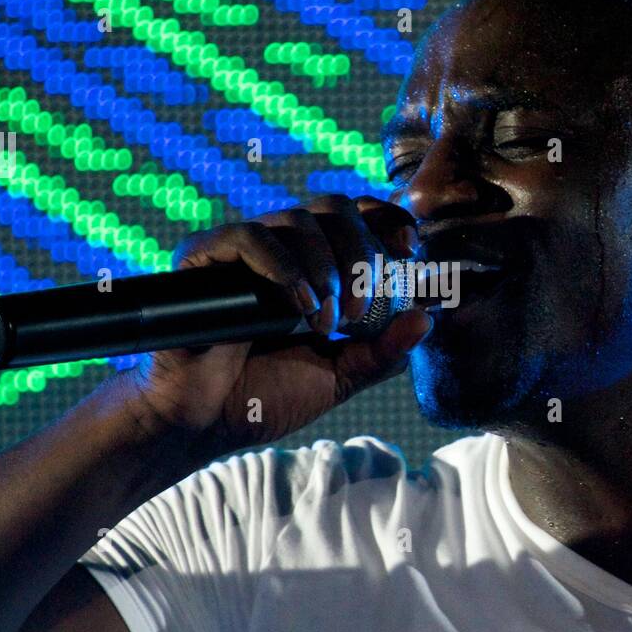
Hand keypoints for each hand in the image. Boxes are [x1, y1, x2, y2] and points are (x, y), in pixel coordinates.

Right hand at [124, 194, 431, 455]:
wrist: (204, 423)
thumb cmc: (263, 398)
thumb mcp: (338, 376)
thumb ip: (382, 351)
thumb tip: (426, 318)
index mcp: (314, 267)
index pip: (356, 216)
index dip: (387, 220)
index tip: (411, 251)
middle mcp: (281, 250)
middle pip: (334, 208)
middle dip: (360, 253)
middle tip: (359, 310)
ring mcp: (243, 252)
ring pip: (299, 219)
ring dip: (326, 268)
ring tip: (324, 322)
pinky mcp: (206, 259)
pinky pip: (251, 236)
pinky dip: (285, 266)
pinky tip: (300, 303)